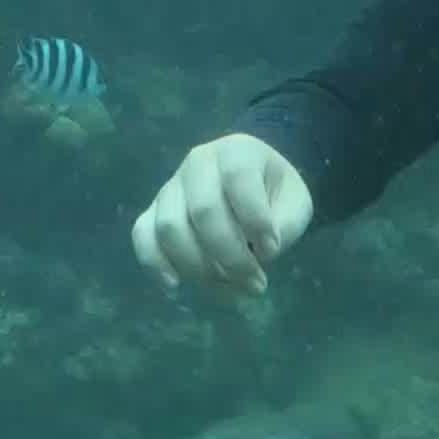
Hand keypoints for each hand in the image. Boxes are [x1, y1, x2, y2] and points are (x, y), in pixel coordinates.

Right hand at [130, 133, 312, 294]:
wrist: (252, 184)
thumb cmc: (275, 194)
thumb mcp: (295, 203)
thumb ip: (283, 225)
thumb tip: (256, 253)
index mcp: (237, 151)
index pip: (238, 180)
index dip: (255, 221)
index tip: (273, 250)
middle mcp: (198, 163)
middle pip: (203, 212)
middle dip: (231, 257)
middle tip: (257, 283)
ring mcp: (172, 186)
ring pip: (170, 228)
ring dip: (200, 268)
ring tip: (230, 287)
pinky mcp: (154, 211)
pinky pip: (142, 235)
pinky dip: (155, 263)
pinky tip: (175, 285)